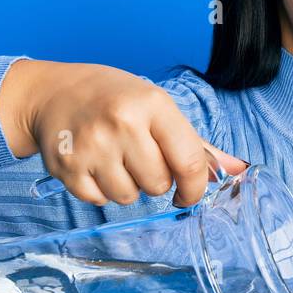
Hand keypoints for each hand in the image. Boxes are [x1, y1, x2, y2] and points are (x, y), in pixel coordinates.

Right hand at [0, 58, 245, 206]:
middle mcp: (122, 124)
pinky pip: (98, 200)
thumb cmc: (114, 98)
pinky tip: (94, 165)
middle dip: (154, 180)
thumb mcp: (158, 108)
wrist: (52, 92)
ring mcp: (92, 146)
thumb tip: (239, 170)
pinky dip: (100, 191)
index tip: (188, 193)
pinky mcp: (67, 167)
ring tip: (115, 160)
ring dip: (127, 187)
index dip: (195, 188)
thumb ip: (198, 145)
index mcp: (153, 105)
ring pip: (129, 197)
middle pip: (158, 185)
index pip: (189, 162)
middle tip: (139, 158)